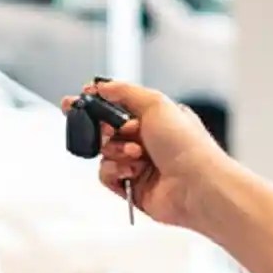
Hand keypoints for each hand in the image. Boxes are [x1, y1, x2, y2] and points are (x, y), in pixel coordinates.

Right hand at [62, 80, 224, 230]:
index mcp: (154, 118)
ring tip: (136, 154)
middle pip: (105, 130)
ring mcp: (138, 164)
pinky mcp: (132, 186)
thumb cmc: (187, 144)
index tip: (76, 102)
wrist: (197, 185)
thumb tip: (101, 86)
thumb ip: (124, 91)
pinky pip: (106, 174)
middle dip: (102, 129)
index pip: (117, 106)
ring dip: (115, 151)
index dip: (95, 103)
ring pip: (104, 152)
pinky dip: (114, 171)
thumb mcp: (156, 103)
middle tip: (108, 131)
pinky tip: (132, 171)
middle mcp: (146, 140)